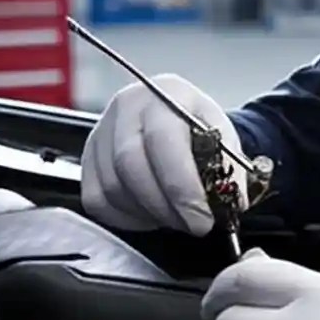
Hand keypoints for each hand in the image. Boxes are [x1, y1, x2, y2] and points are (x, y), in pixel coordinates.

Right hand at [80, 73, 247, 235]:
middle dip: (166, 206)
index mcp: (167, 93)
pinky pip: (97, 200)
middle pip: (130, 165)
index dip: (181, 186)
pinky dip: (126, 218)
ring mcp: (101, 132)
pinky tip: (151, 215)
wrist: (179, 121)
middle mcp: (127, 106)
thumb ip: (229, 169)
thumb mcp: (225, 139)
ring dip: (148, 214)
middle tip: (193, 226)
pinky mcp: (87, 159)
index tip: (202, 218)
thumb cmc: (201, 130)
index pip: (163, 139)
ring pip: (112, 187)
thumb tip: (231, 204)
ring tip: (177, 218)